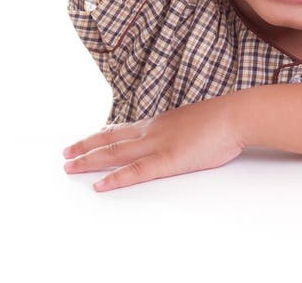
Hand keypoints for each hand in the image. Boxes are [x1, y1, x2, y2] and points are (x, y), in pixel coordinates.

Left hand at [63, 94, 244, 191]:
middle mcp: (152, 131)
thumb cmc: (222, 120)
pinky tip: (99, 185)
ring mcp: (157, 144)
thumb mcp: (195, 122)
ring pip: (115, 153)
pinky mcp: (167, 160)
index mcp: (160, 122)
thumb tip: (181, 136)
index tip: (88, 138)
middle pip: (112, 139)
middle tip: (66, 153)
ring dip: (90, 160)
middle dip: (86, 146)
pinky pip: (135, 172)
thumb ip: (181, 131)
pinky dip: (114, 179)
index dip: (103, 134)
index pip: (124, 128)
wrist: (235, 115)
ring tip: (70, 167)